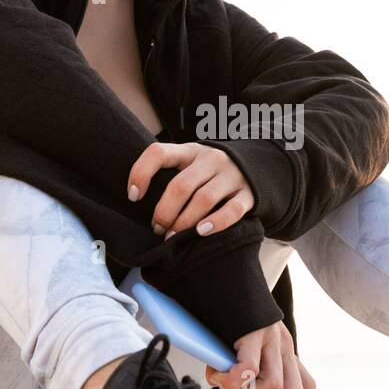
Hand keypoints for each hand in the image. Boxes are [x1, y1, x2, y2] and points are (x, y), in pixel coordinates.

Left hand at [127, 142, 255, 239]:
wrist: (256, 168)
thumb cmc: (209, 173)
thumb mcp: (189, 164)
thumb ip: (168, 175)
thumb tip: (136, 201)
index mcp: (189, 151)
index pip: (158, 153)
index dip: (140, 173)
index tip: (132, 196)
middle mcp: (210, 159)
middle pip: (180, 186)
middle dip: (164, 212)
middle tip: (158, 229)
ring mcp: (231, 175)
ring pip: (204, 199)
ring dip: (184, 222)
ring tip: (173, 237)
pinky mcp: (248, 194)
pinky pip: (232, 210)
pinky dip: (216, 223)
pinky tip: (200, 232)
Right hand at [205, 321, 314, 388]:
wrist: (224, 270)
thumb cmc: (227, 313)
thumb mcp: (245, 343)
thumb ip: (247, 364)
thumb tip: (230, 384)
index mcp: (284, 350)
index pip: (307, 386)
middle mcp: (283, 345)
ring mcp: (270, 337)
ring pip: (272, 387)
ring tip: (224, 384)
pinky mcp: (251, 331)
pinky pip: (249, 367)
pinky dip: (235, 380)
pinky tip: (220, 377)